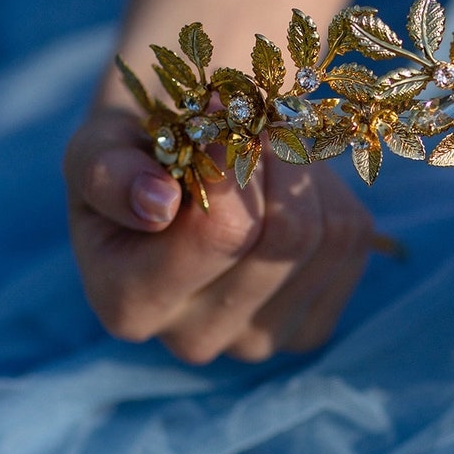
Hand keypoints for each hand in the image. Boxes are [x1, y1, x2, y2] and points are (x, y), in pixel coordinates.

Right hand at [63, 107, 374, 363]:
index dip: (235, 156)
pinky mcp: (311, 328)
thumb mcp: (101, 140)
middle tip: (247, 125)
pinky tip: (282, 193)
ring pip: (327, 237)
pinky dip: (329, 197)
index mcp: (126, 302)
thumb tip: (155, 203)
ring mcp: (257, 341)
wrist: (185, 150)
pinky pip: (351, 244)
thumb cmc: (140, 145)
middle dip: (275, 159)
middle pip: (285, 237)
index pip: (221, 233)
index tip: (216, 111)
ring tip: (260, 156)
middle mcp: (192, 340)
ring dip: (302, 173)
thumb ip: (107, 170)